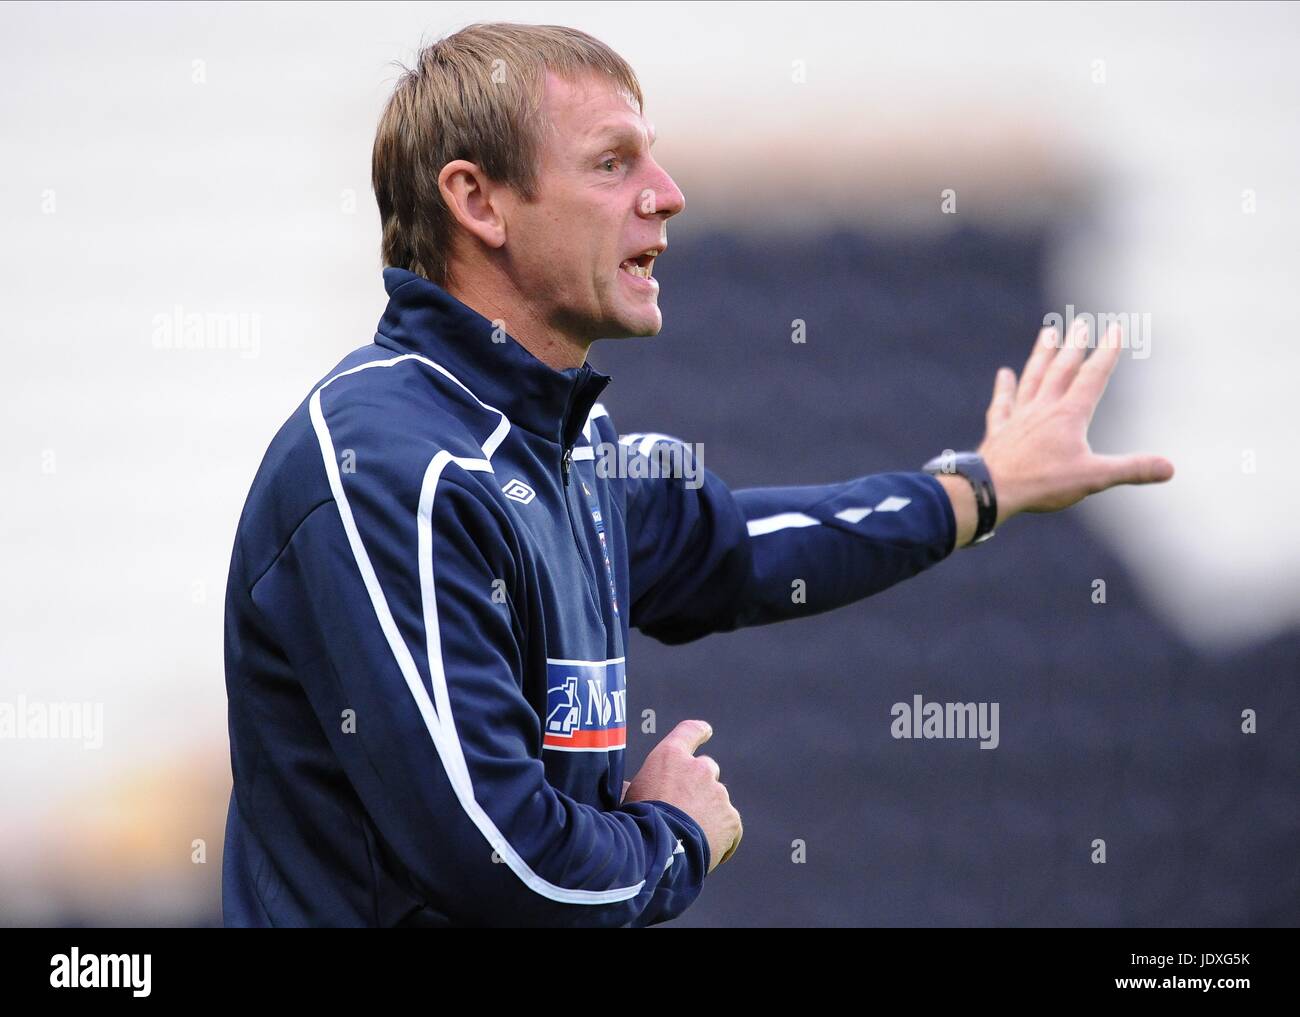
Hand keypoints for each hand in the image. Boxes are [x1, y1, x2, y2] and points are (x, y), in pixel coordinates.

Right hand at [622, 719, 742, 872]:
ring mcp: (718, 793)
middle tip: (686, 808)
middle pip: (707, 769)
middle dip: (699, 786)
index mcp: (670, 756)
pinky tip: (706, 849)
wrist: (656, 850)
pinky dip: (722, 837)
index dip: (698, 731)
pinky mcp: (731, 818)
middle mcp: (699, 768)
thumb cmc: (636, 822)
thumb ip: (640, 785)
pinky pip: (730, 826)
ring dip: (708, 813)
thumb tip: (631, 788)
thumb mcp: (630, 795)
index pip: (689, 731)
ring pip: (717, 800)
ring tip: (689, 836)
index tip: (706, 730)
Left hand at [976, 321, 1173, 523]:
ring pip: (1032, 378)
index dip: (1106, 352)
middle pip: (1061, 370)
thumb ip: (1131, 470)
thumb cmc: (1042, 484)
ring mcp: (1019, 417)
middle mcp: (1043, 408)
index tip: (1115, 328)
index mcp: (1069, 415)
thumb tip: (1169, 468)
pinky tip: (1003, 374)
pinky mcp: (999, 431)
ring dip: (1041, 356)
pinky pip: (1002, 404)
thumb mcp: (1093, 478)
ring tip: (1046, 333)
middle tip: (1080, 322)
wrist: (990, 490)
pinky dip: (1004, 388)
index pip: (1092, 377)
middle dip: (1074, 346)